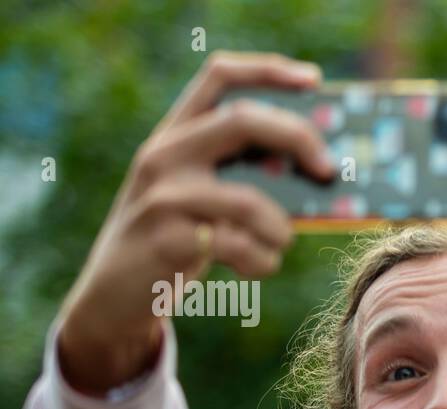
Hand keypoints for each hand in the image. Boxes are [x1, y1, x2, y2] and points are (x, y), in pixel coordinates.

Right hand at [57, 51, 334, 393]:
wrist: (115, 295)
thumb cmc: (177, 241)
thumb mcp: (200, 197)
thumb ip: (242, 177)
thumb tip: (319, 175)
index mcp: (174, 134)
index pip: (219, 77)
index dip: (268, 70)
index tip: (313, 80)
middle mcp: (164, 154)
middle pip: (242, 121)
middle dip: (298, 140)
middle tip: (329, 171)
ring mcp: (163, 196)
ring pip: (250, 200)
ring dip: (281, 229)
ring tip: (278, 244)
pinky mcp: (167, 240)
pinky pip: (240, 246)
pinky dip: (264, 261)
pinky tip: (258, 267)